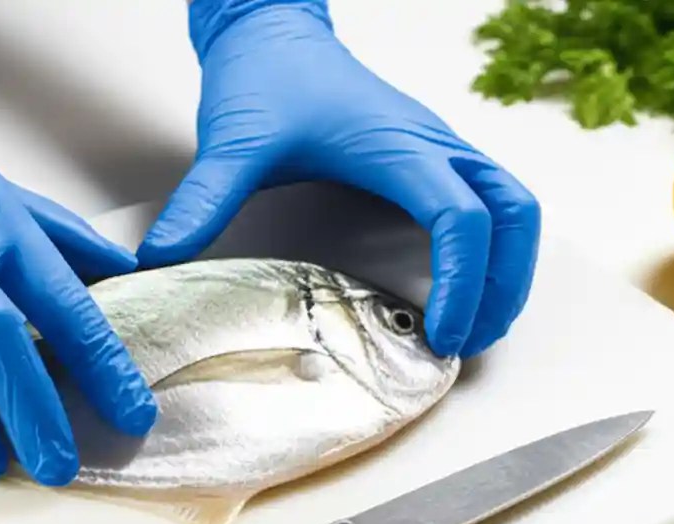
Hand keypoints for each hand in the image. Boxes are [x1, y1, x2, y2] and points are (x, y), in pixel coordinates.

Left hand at [140, 0, 540, 357]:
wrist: (272, 30)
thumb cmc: (264, 78)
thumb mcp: (233, 143)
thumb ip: (203, 203)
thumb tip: (159, 261)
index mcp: (397, 146)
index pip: (460, 218)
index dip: (463, 282)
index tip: (442, 334)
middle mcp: (432, 144)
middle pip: (513, 213)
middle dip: (505, 282)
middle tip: (470, 342)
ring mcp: (437, 146)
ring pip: (513, 204)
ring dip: (509, 267)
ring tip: (477, 324)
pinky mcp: (429, 153)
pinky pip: (489, 198)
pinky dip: (492, 246)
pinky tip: (461, 281)